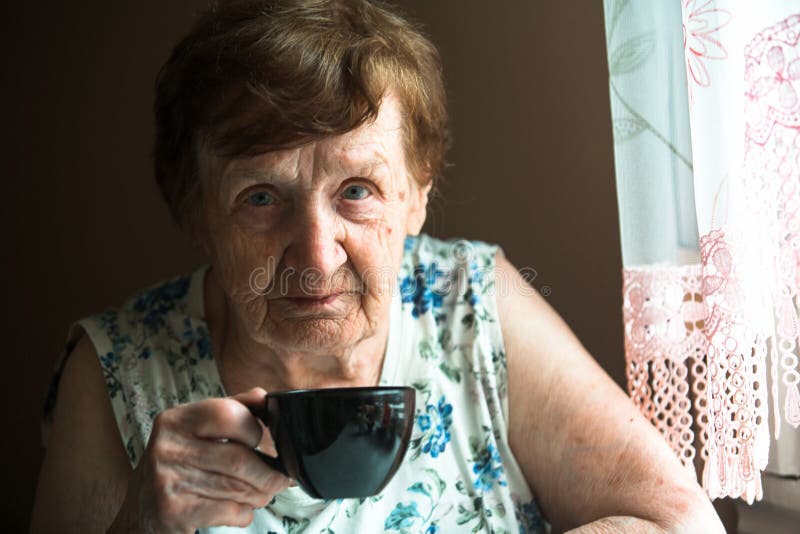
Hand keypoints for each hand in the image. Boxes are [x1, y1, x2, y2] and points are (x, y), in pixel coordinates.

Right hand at [109, 387, 290, 532]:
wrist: (140, 513)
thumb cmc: (178, 465)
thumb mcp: (195, 430)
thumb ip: (231, 409)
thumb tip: (263, 396)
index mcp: (176, 420)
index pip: (228, 413)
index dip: (253, 428)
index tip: (261, 441)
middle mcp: (168, 447)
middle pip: (238, 458)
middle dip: (268, 473)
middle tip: (279, 479)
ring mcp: (168, 481)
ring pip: (236, 488)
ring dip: (260, 494)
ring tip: (265, 493)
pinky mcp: (175, 512)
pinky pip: (228, 511)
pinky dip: (244, 513)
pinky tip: (241, 510)